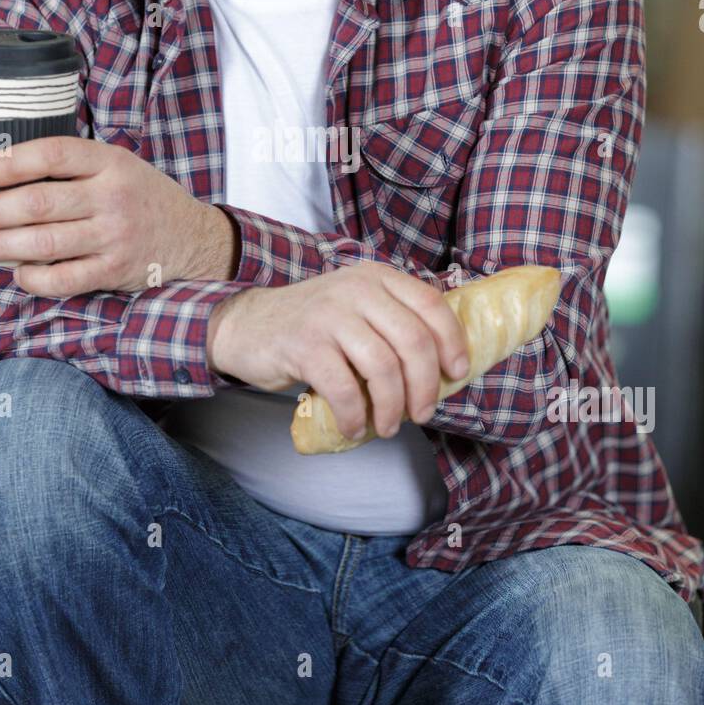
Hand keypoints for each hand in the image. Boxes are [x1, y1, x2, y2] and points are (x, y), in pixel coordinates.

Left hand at [0, 136, 235, 295]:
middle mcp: (113, 198)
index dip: (9, 163)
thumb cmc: (145, 199)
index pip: (51, 154)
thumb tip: (8, 172)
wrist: (194, 239)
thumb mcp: (120, 165)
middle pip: (38, 203)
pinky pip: (63, 279)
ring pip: (44, 243)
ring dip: (2, 245)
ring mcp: (114, 237)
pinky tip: (18, 272)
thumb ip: (76, 165)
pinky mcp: (114, 271)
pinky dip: (33, 278)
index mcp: (111, 162)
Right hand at [206, 262, 469, 440]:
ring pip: (383, 368)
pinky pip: (344, 389)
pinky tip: (354, 426)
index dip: (452, 342)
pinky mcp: (305, 345)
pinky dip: (355, 415)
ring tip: (387, 426)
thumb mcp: (356, 307)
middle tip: (422, 413)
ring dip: (392, 407)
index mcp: (376, 277)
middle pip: (413, 341)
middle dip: (425, 387)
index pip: (431, 304)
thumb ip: (392, 321)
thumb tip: (441, 367)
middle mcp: (356, 289)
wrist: (246, 325)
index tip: (457, 373)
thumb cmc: (311, 325)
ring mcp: (329, 315)